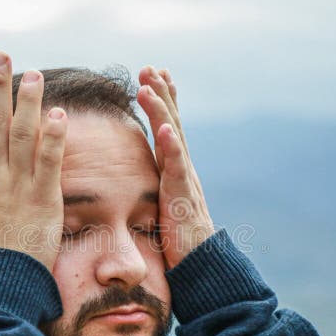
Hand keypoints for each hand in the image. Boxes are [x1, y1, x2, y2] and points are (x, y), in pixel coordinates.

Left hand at [137, 66, 213, 268]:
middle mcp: (182, 170)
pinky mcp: (182, 197)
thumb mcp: (160, 209)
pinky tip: (162, 127)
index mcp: (175, 170)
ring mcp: (185, 180)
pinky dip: (171, 145)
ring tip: (149, 84)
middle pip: (172, 123)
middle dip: (162, 94)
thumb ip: (152, 192)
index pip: (167, 129)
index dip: (161, 102)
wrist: (201, 268)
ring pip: (173, 137)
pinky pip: (176, 167)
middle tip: (150, 67)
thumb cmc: (178, 243)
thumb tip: (134, 185)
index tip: (151, 77)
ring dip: (161, 108)